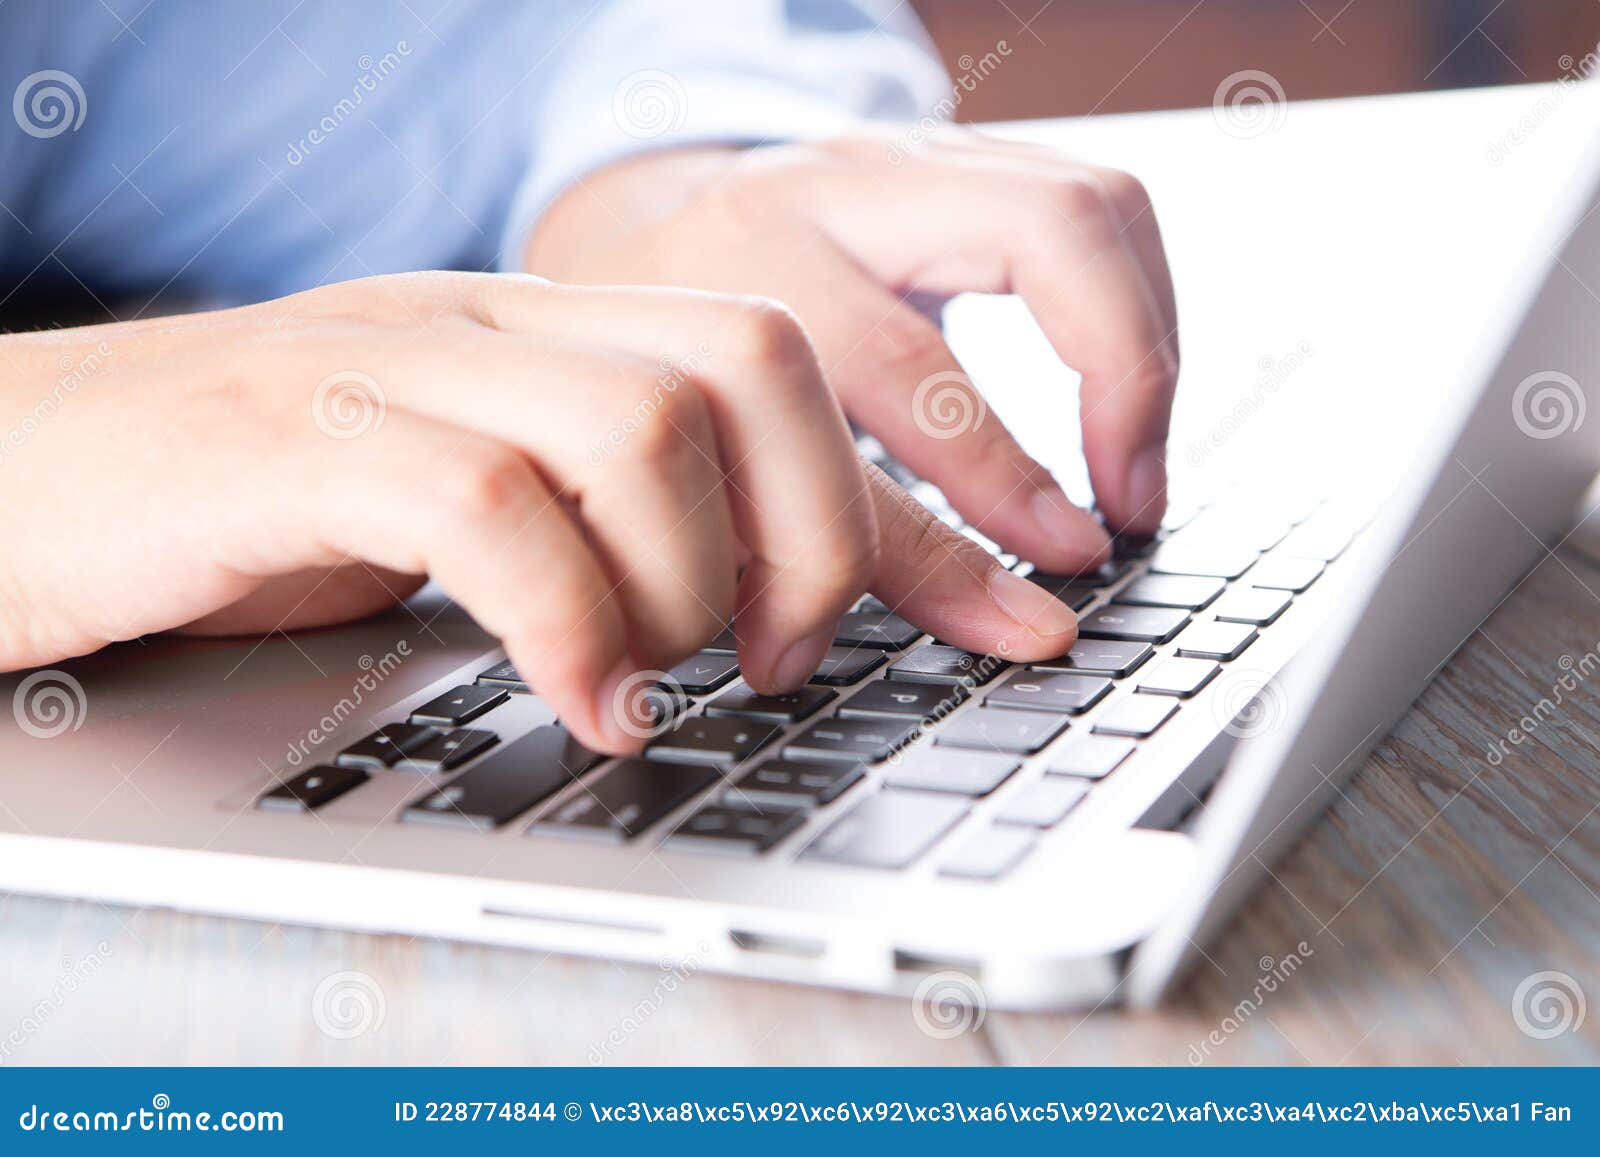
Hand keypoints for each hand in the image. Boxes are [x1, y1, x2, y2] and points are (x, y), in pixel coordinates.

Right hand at [0, 272, 1078, 751]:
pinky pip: (482, 501)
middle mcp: (492, 323)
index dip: (915, 507)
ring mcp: (393, 363)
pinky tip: (576, 702)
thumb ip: (604, 535)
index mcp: (547, 332)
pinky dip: (563, 621)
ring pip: (640, 421)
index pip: (786, 367)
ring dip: (690, 586)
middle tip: (779, 658)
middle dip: (819, 534)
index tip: (1007, 621)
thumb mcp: (465, 513)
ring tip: (654, 683)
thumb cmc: (245, 509)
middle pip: (751, 361)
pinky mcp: (290, 433)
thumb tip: (761, 624)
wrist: (12, 477)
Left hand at [527, 130, 1179, 569]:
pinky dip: (1134, 305)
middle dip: (1116, 372)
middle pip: (1034, 231)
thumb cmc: (663, 362)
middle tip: (1129, 503)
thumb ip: (806, 540)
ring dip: (1146, 337)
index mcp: (753, 263)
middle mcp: (837, 190)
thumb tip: (881, 651)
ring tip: (1139, 461)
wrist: (632, 248)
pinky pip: (1094, 208)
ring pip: (1084, 201)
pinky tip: (1124, 393)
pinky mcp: (961, 168)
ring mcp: (906, 164)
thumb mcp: (706, 444)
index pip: (899, 370)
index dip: (996, 477)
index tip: (1060, 562)